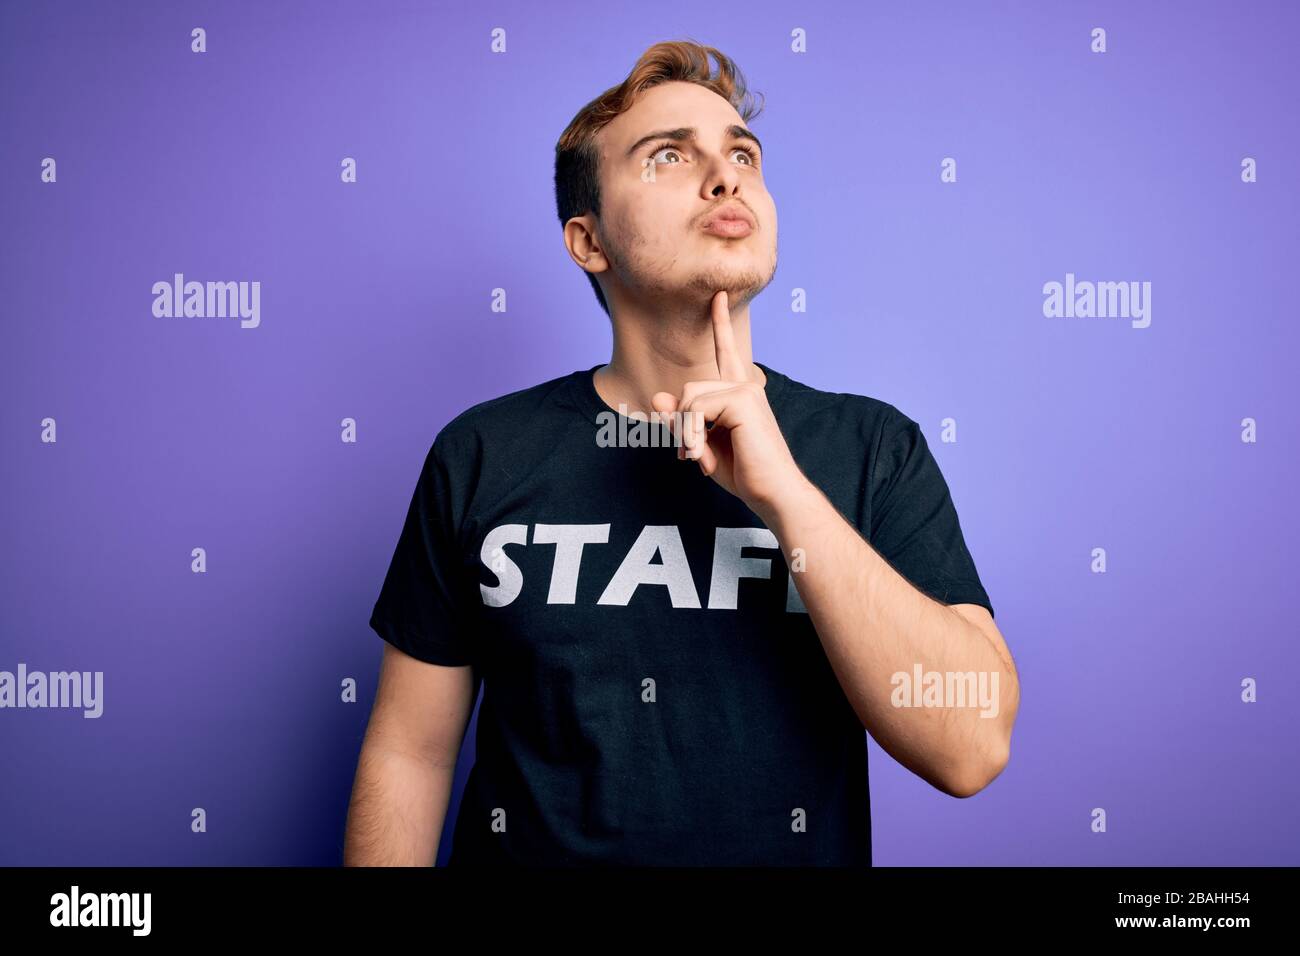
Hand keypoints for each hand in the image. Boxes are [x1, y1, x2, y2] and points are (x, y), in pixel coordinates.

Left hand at [651, 290, 807, 519]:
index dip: (720, 324)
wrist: (773, 492)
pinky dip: (692, 436)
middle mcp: (744, 385)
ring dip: (685, 433)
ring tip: (699, 457)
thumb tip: (656, 398)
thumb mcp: (702, 445)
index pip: (725, 352)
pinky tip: (704, 457)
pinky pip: (696, 409)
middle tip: (690, 455)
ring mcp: (745, 390)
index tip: (718, 295)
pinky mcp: (743, 399)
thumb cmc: (744, 473)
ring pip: (689, 398)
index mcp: (739, 393)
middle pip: (687, 389)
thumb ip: (680, 421)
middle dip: (680, 424)